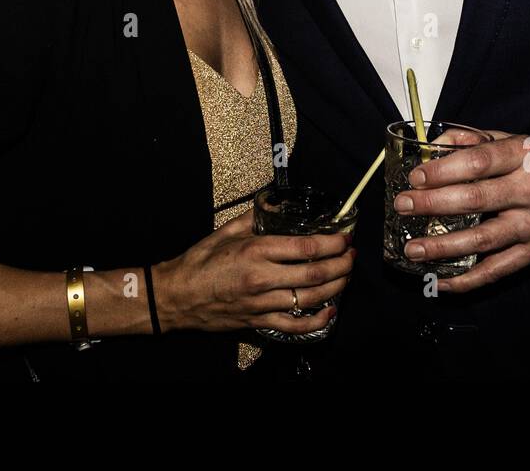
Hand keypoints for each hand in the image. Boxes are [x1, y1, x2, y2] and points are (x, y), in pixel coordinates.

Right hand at [152, 211, 354, 334]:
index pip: (305, 247)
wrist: (177, 296)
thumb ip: (254, 216)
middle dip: (341, 264)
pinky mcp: (259, 322)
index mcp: (256, 251)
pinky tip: (330, 312)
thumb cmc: (199, 261)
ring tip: (346, 277)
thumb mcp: (226, 231)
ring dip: (335, 288)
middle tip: (352, 256)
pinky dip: (316, 321)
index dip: (332, 243)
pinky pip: (294, 325)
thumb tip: (275, 203)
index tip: (344, 238)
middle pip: (315, 274)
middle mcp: (263, 278)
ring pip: (310, 299)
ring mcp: (262, 304)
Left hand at [394, 130, 529, 293]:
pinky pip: (497, 269)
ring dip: (443, 246)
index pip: (478, 163)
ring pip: (482, 239)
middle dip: (432, 205)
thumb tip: (435, 144)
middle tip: (403, 206)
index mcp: (523, 156)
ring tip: (413, 248)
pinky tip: (441, 280)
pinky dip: (467, 279)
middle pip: (475, 200)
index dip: (443, 171)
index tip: (416, 177)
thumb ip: (475, 139)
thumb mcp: (514, 139)